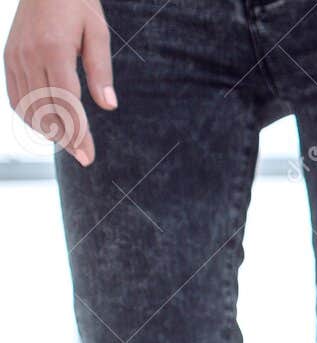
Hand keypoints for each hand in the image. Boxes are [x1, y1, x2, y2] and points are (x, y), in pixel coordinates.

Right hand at [4, 0, 115, 166]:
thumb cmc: (76, 4)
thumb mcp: (97, 33)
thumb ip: (101, 70)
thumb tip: (109, 106)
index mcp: (54, 50)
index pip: (67, 102)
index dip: (78, 132)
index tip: (88, 155)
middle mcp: (30, 56)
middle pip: (46, 110)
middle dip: (65, 138)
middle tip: (83, 156)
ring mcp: (15, 57)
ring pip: (27, 106)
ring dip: (47, 130)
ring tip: (69, 143)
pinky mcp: (9, 57)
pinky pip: (15, 95)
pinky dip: (30, 115)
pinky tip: (47, 125)